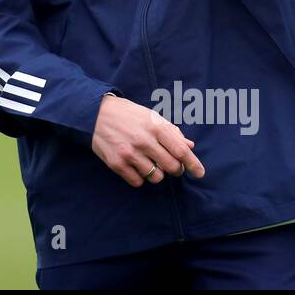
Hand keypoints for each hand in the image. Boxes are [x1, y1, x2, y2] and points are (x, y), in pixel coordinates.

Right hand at [90, 94, 204, 187]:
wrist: (94, 113)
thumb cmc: (128, 114)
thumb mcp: (151, 117)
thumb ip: (171, 132)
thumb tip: (190, 146)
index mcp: (155, 126)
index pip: (181, 150)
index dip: (193, 164)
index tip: (199, 173)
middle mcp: (143, 140)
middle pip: (171, 167)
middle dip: (175, 170)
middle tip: (172, 166)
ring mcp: (129, 153)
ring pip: (156, 177)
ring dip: (157, 173)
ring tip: (149, 162)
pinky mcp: (116, 163)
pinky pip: (138, 181)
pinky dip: (140, 177)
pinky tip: (135, 166)